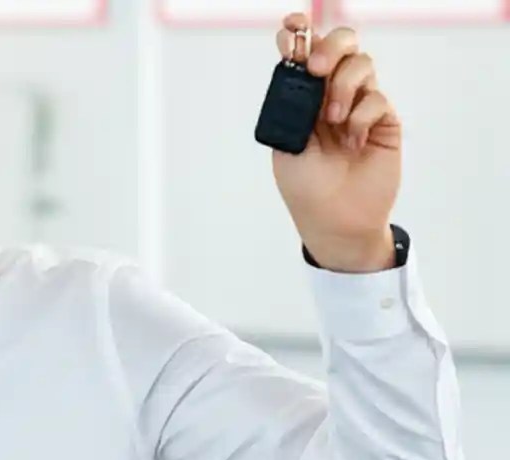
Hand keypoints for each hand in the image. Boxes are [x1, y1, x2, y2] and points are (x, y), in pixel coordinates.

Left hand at [272, 13, 400, 272]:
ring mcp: (360, 105)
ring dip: (345, 86)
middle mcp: (332, 95)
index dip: (299, 34)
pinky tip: (353, 141)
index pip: (304, 53)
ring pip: (362, 64)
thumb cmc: (305, 186)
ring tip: (333, 120)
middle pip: (342, 44)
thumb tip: (302, 70)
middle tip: (318, 69)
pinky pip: (378, 98)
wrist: (334, 220)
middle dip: (331, 46)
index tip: (292, 27)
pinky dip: (362, 115)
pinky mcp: (384, 121)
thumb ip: (293, 108)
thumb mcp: (287, 145)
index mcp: (303, 97)